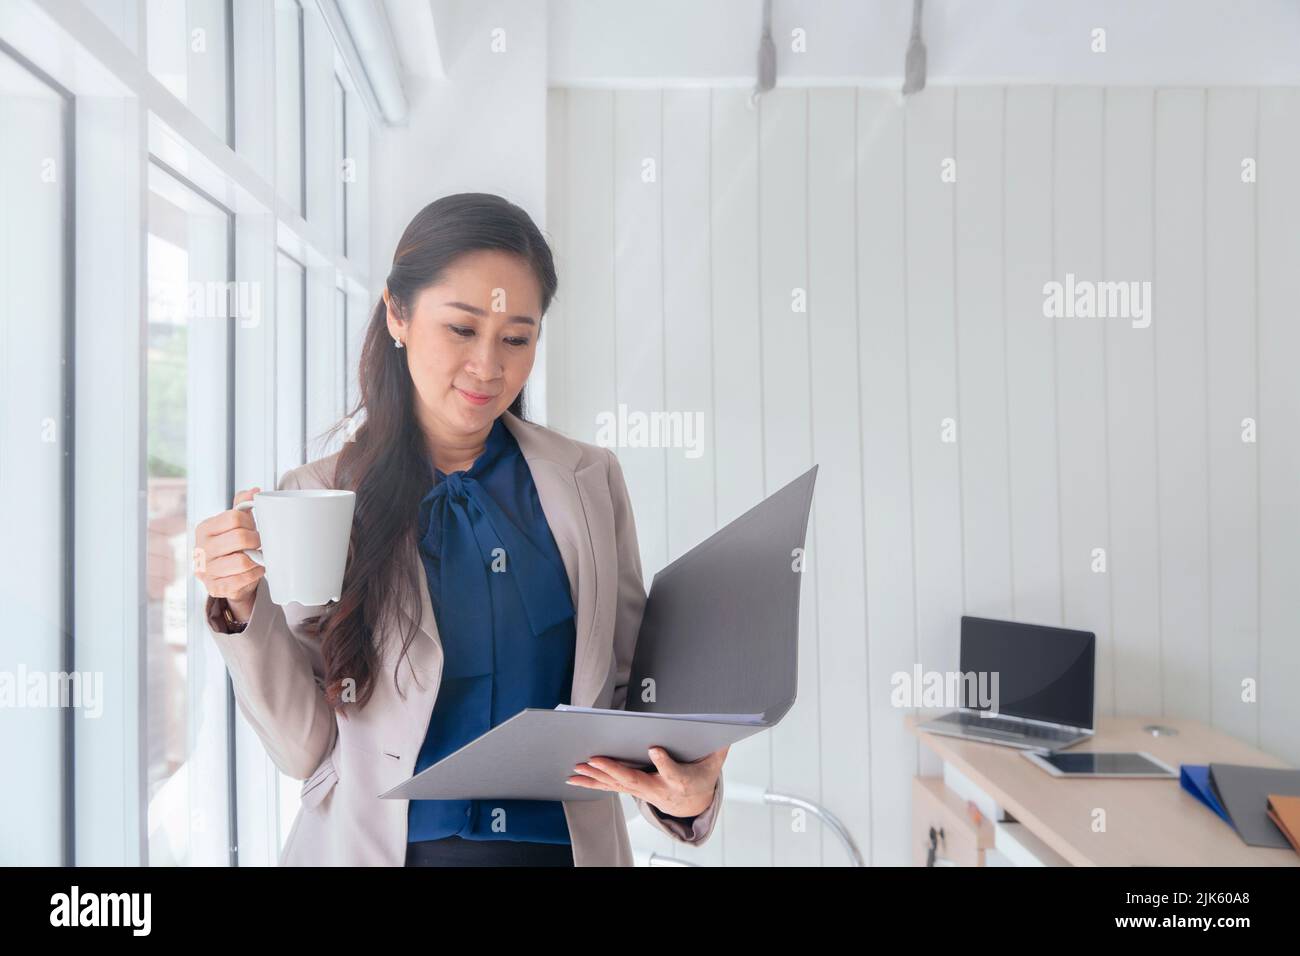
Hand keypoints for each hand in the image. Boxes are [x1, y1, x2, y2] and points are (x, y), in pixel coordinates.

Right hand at [194, 487, 264, 620]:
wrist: (228, 576)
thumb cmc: (234, 546)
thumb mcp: (236, 524)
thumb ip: (242, 505)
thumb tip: (254, 491)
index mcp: (204, 529)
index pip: (234, 517)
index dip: (250, 522)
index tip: (254, 527)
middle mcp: (200, 549)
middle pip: (239, 538)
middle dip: (256, 540)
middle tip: (259, 543)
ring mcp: (205, 570)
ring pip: (241, 561)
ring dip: (256, 559)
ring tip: (258, 557)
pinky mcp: (214, 588)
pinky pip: (242, 580)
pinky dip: (254, 574)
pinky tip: (256, 569)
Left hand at [566, 745, 728, 817]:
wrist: (693, 804)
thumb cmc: (700, 777)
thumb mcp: (713, 763)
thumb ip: (718, 747)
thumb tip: (725, 727)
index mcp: (679, 780)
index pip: (671, 771)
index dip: (663, 761)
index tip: (654, 748)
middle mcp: (658, 789)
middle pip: (634, 780)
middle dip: (614, 770)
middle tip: (595, 759)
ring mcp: (643, 792)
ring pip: (617, 785)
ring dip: (596, 777)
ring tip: (577, 769)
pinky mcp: (633, 790)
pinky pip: (610, 787)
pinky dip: (592, 783)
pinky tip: (575, 779)